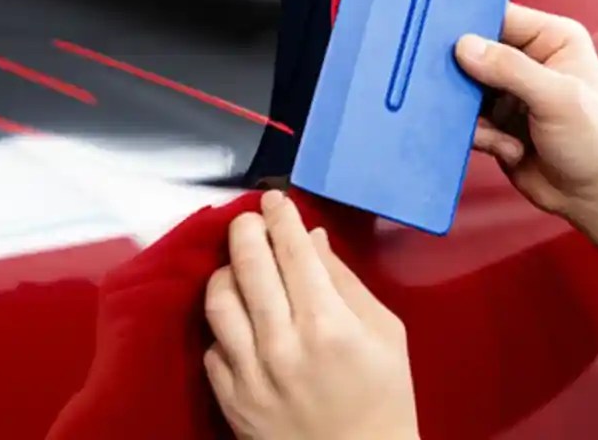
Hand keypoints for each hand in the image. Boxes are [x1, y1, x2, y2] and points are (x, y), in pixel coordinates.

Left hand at [203, 191, 419, 439]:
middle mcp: (282, 344)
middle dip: (246, 231)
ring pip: (218, 300)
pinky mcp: (230, 398)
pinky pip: (212, 345)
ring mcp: (250, 374)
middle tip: (250, 221)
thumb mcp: (385, 333)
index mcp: (328, 325)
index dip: (279, 216)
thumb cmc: (385, 397)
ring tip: (240, 269)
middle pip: (248, 265)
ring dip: (226, 273)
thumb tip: (312, 239)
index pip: (292, 251)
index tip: (273, 199)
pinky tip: (240, 321)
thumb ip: (344, 282)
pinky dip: (224, 325)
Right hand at [455, 4, 597, 217]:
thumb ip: (510, 68)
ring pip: (465, 89)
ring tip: (500, 136)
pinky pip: (467, 119)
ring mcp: (510, 92)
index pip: (500, 17)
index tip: (442, 39)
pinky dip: (481, 136)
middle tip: (464, 97)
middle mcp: (529, 59)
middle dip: (464, 77)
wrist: (597, 198)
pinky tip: (509, 149)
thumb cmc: (596, 142)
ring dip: (474, 115)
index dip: (470, 25)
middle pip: (474, 52)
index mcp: (551, 38)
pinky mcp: (496, 121)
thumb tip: (464, 46)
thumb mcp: (557, 98)